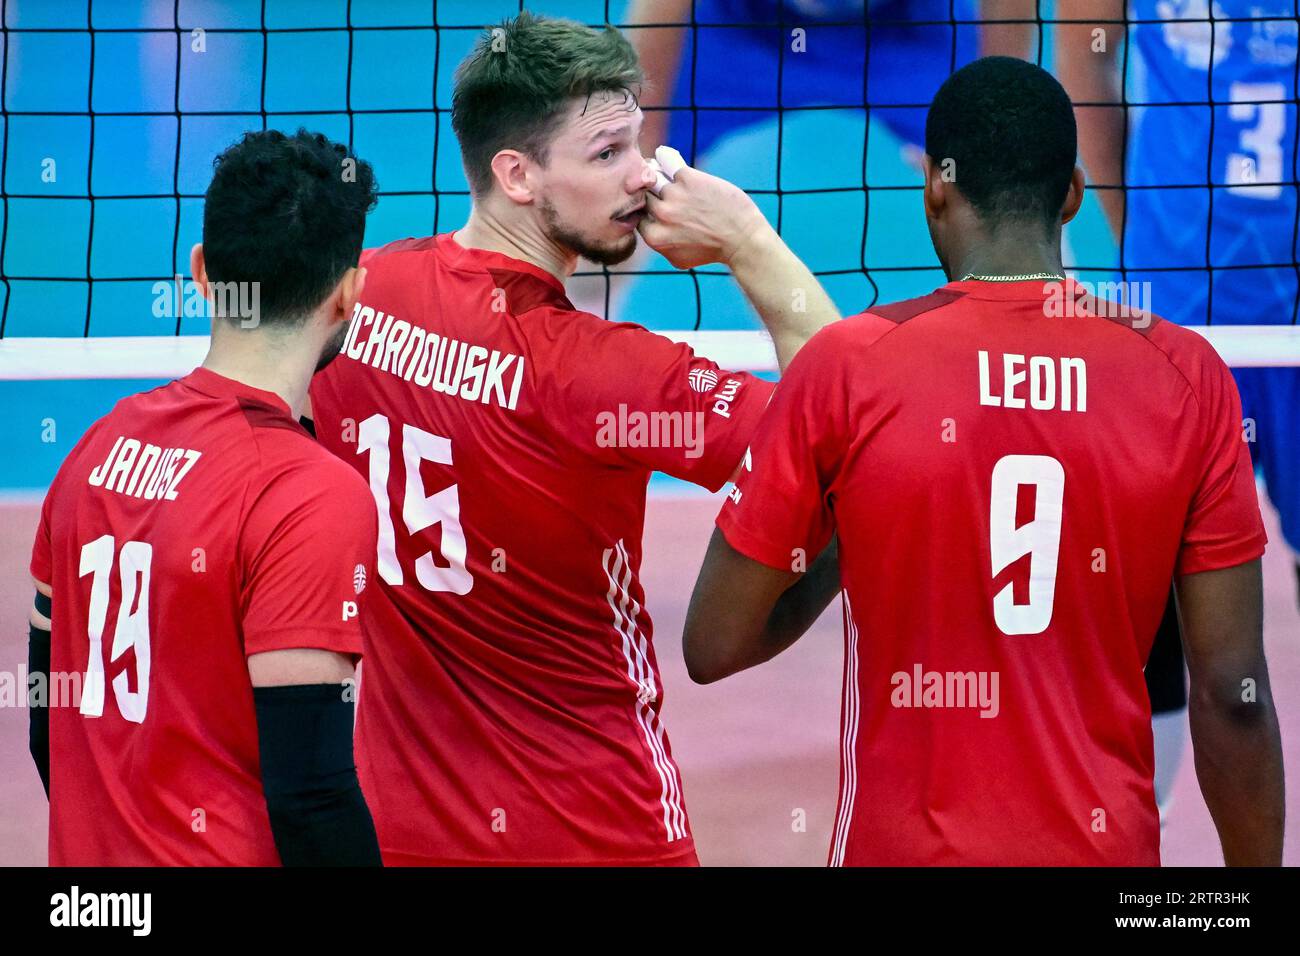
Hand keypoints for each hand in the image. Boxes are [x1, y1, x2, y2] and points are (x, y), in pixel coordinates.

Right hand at [638, 149, 768, 268]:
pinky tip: (663, 156)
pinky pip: (667, 162)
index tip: (652, 205)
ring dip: (653, 173)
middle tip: (654, 185)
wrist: (741, 239)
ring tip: (657, 170)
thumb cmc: (711, 250)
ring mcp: (674, 195)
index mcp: (655, 236)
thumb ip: (658, 244)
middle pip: (643, 196)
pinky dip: (664, 158)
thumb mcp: (678, 258)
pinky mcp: (688, 178)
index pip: (637, 215)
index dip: (644, 209)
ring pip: (652, 178)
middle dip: (648, 192)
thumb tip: (645, 226)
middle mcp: (662, 215)